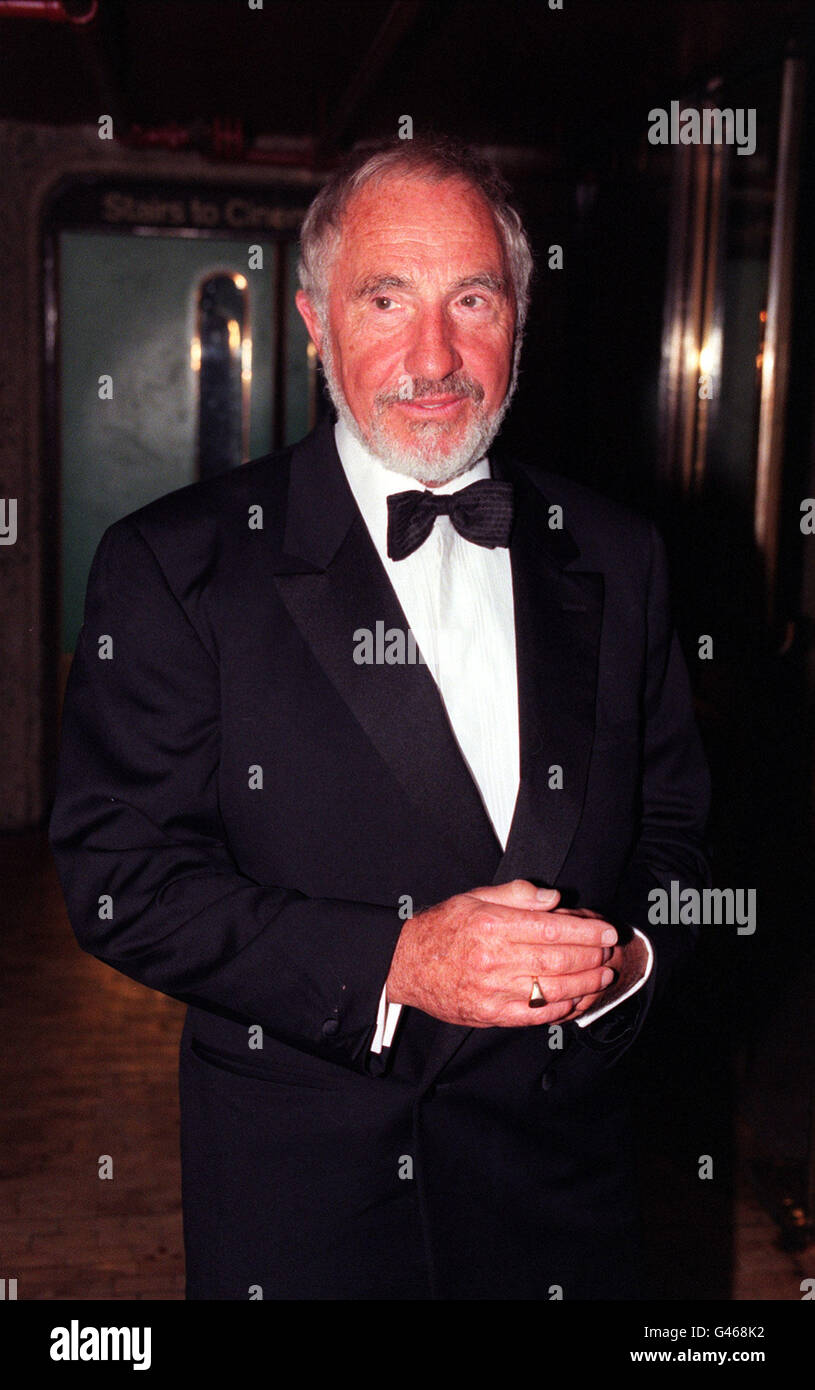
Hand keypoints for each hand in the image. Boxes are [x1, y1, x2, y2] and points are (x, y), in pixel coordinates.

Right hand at [385, 878, 618, 1027]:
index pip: (551, 928)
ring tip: (602, 976)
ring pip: (551, 989)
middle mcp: (494, 959)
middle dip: (591, 956)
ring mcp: (492, 990)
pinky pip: (533, 1014)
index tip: (607, 931)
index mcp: (492, 925)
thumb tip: (554, 899)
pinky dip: (560, 1008)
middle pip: (557, 960)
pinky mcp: (490, 1013)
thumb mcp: (474, 897)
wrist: (406, 964)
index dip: (586, 931)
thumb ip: (516, 895)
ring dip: (584, 984)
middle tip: (609, 952)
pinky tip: (576, 1000)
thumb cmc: (442, 929)